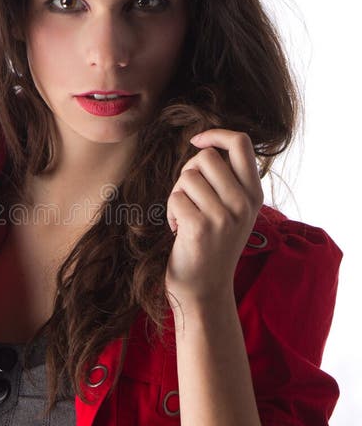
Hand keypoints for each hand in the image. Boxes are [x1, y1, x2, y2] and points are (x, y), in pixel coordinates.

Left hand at [165, 129, 263, 305]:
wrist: (205, 290)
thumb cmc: (212, 246)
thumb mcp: (233, 211)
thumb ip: (227, 181)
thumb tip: (205, 144)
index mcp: (254, 195)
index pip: (242, 143)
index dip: (216, 135)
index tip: (197, 142)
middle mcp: (243, 203)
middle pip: (207, 157)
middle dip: (188, 171)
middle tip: (188, 196)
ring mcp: (224, 216)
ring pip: (187, 177)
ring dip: (178, 194)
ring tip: (186, 217)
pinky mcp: (200, 227)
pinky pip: (175, 198)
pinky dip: (171, 212)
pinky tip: (180, 231)